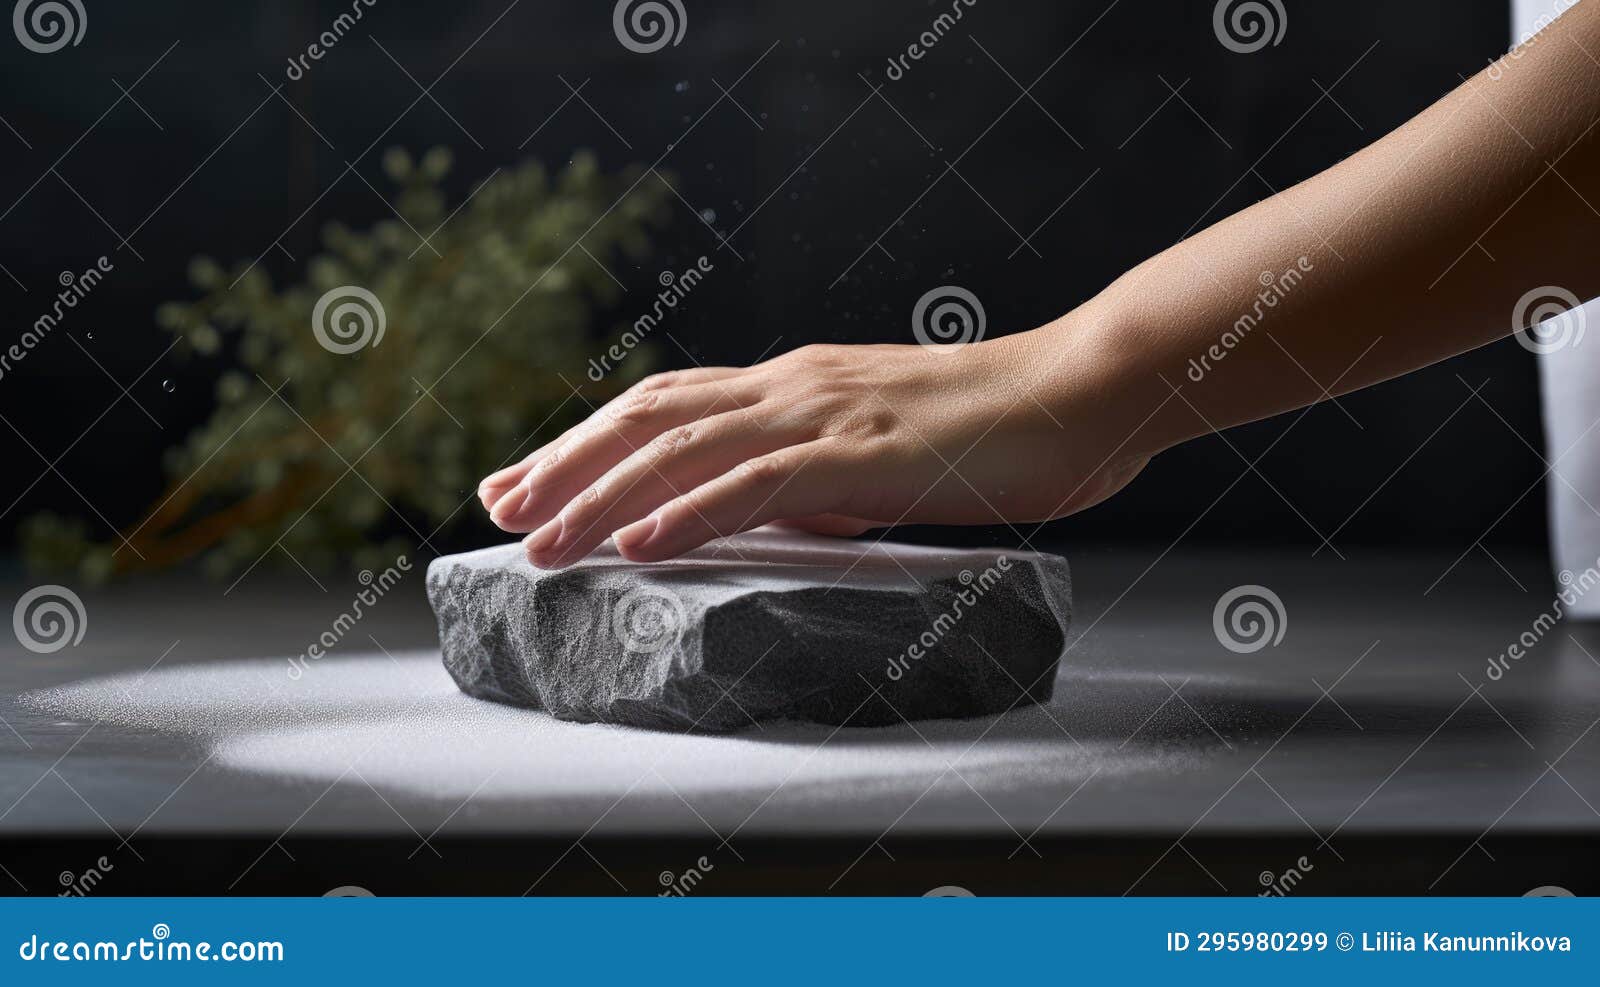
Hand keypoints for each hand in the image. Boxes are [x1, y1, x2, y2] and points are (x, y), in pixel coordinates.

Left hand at [477, 326, 1148, 567]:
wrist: (1084, 392)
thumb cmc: (999, 428)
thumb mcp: (886, 454)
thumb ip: (821, 477)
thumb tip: (770, 515)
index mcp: (796, 385)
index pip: (667, 405)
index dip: (587, 442)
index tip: (528, 480)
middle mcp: (793, 386)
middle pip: (649, 416)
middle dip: (565, 463)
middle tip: (499, 507)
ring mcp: (825, 413)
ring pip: (683, 449)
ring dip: (601, 496)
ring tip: (540, 539)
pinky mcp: (863, 454)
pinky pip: (757, 484)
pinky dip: (687, 513)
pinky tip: (637, 545)